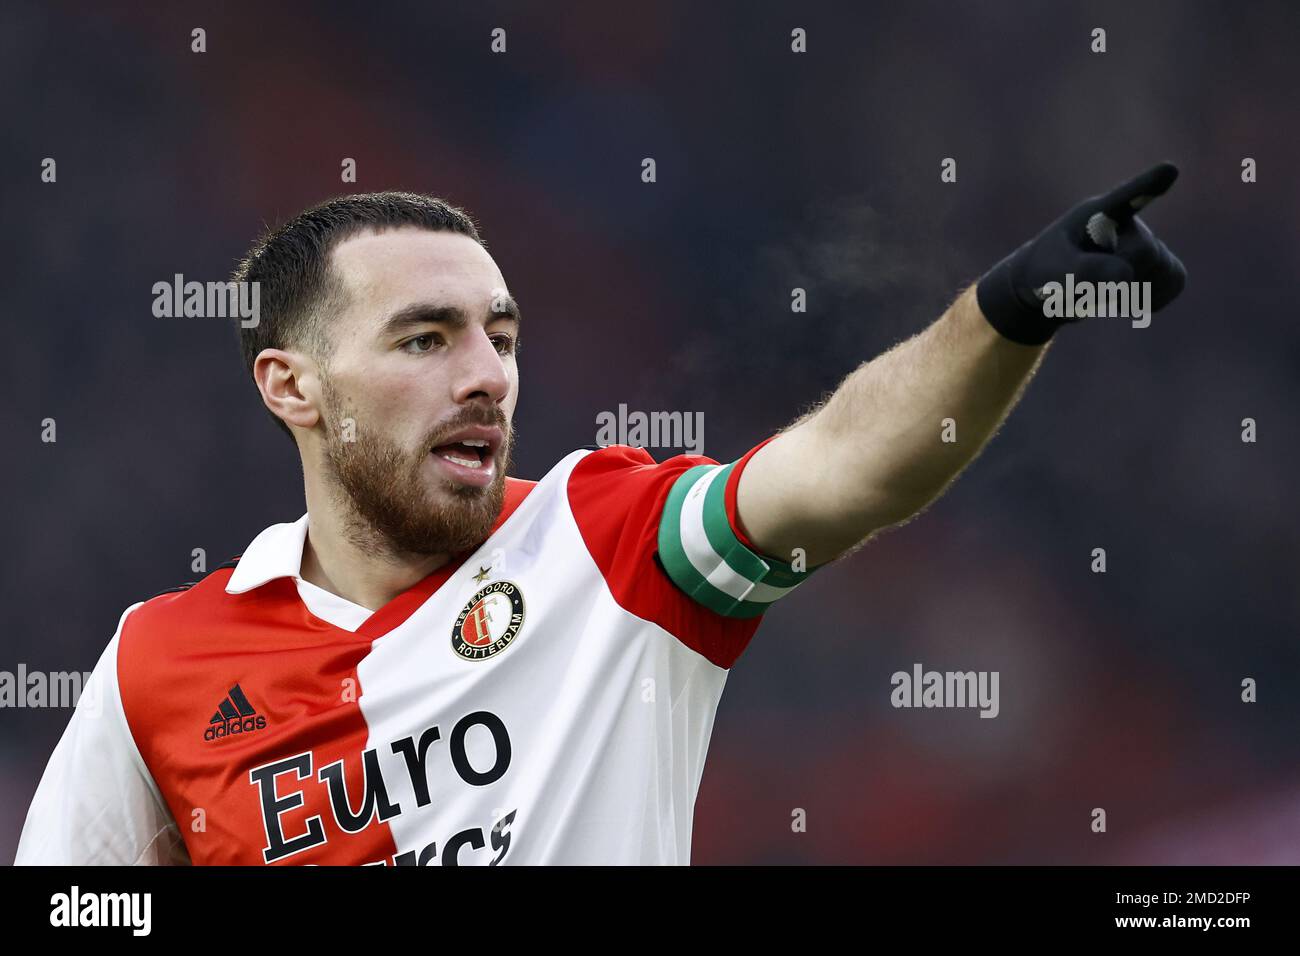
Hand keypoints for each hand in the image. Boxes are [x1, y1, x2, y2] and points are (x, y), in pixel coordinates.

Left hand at [976, 162, 1187, 344]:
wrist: (1051, 288)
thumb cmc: (1046, 272)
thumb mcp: (1056, 273)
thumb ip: (1085, 271)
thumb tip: (1125, 277)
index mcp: (1097, 214)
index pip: (1127, 196)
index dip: (1148, 185)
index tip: (1169, 170)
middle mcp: (1128, 222)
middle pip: (1145, 252)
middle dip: (1118, 275)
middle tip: (1085, 280)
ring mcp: (1147, 242)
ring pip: (1165, 270)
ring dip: (1135, 290)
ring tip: (1102, 286)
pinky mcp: (1159, 264)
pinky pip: (1174, 281)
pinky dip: (1153, 298)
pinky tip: (1126, 297)